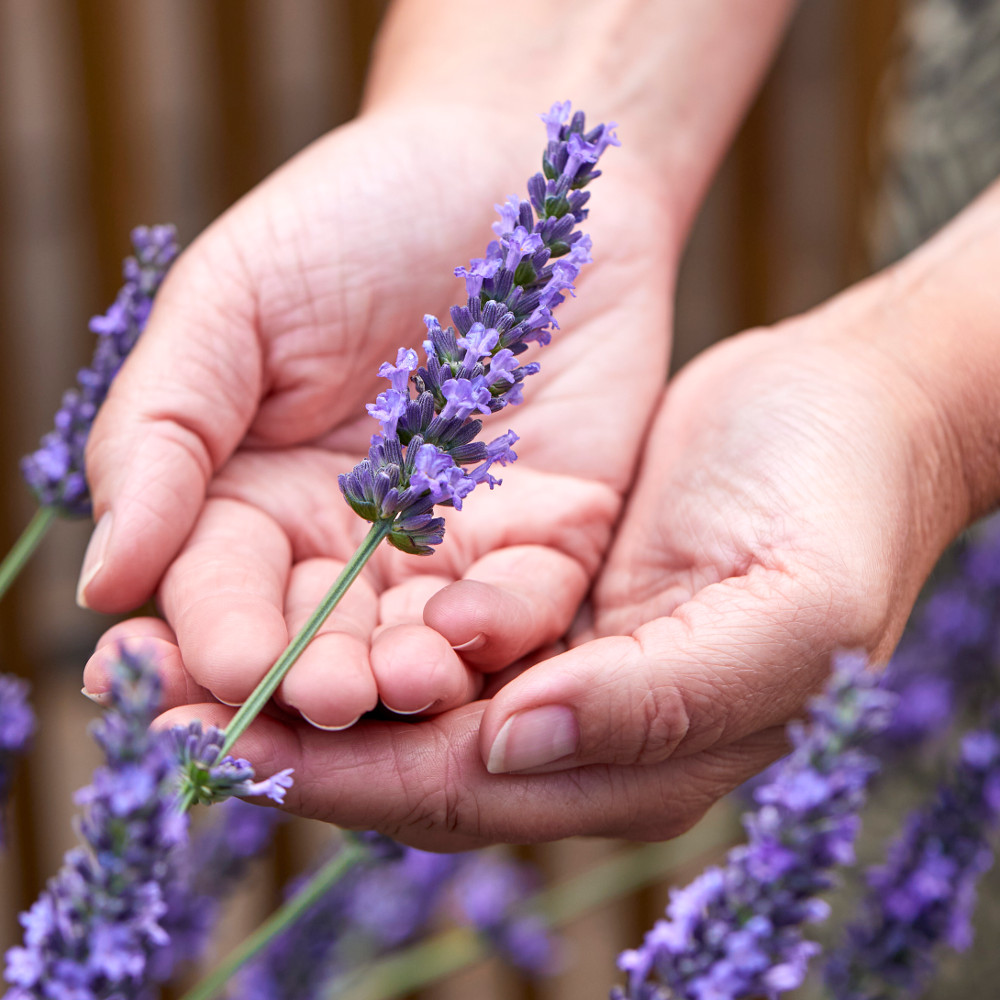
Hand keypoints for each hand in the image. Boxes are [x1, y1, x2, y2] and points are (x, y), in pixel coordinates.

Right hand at [81, 103, 673, 728]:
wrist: (511, 171)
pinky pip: (525, 603)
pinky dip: (498, 627)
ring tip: (390, 684)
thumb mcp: (231, 301)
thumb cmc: (355, 216)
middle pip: (320, 643)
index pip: (217, 592)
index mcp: (255, 498)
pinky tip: (465, 629)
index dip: (202, 638)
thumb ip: (161, 431)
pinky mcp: (550, 532)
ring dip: (405, 679)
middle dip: (310, 680)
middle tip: (315, 697)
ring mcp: (455, 546)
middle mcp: (353, 544)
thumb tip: (104, 577)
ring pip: (421, 646)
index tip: (189, 672)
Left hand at [144, 282, 962, 849]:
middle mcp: (575, 723)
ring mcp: (549, 653)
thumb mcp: (785, 615)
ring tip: (174, 644)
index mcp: (633, 757)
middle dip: (285, 734)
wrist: (850, 416)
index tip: (228, 743)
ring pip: (397, 686)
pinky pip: (419, 607)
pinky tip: (267, 578)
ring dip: (293, 670)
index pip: (461, 790)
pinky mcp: (532, 580)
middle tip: (158, 702)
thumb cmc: (838, 513)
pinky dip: (344, 602)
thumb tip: (515, 740)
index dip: (343, 774)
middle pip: (406, 753)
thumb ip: (665, 699)